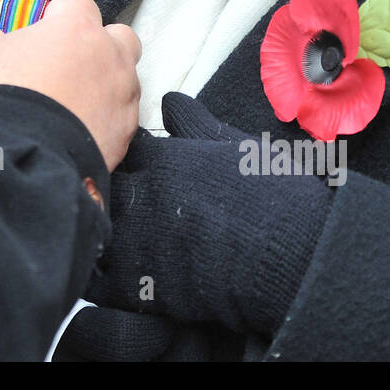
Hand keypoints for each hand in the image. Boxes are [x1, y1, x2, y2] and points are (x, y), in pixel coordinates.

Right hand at [0, 0, 140, 169]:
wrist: (17, 158)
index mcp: (77, 27)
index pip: (78, 4)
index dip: (58, 16)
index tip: (42, 32)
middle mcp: (109, 55)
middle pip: (120, 36)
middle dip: (100, 44)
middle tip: (70, 62)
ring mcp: (123, 95)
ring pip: (125, 79)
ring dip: (105, 84)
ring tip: (73, 104)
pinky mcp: (126, 132)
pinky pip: (120, 117)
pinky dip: (105, 120)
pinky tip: (78, 131)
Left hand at [89, 114, 330, 335]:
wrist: (293, 259)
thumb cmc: (275, 198)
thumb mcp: (238, 148)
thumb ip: (196, 125)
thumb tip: (169, 101)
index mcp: (163, 160)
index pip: (123, 150)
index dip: (130, 156)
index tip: (137, 162)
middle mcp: (142, 198)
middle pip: (103, 187)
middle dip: (111, 188)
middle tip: (125, 197)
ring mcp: (138, 244)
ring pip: (96, 229)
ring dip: (101, 227)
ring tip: (115, 231)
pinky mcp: (141, 287)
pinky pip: (98, 279)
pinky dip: (99, 273)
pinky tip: (110, 269)